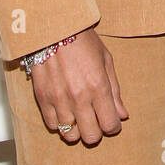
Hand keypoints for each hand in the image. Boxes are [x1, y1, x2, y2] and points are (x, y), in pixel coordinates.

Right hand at [30, 27, 128, 144]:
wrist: (52, 29)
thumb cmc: (82, 41)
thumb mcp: (106, 61)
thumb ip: (115, 91)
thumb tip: (122, 115)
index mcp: (98, 87)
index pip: (110, 124)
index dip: (113, 126)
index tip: (112, 121)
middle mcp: (79, 97)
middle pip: (91, 136)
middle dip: (97, 132)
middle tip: (96, 121)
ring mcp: (59, 100)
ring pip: (70, 135)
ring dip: (78, 129)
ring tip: (79, 117)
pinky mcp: (42, 99)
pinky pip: (52, 125)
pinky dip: (60, 123)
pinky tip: (65, 112)